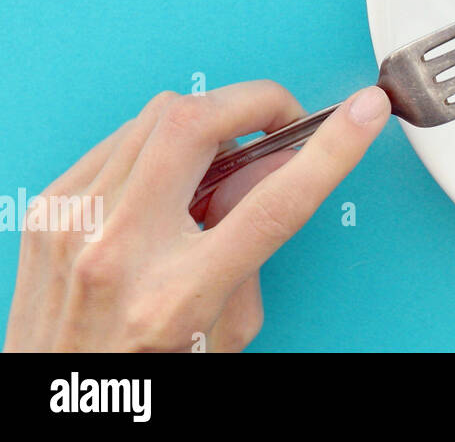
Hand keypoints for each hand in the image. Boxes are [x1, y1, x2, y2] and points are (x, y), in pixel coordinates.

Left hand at [3, 81, 389, 351]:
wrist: (51, 395)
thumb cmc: (141, 371)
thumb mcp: (224, 331)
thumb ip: (254, 244)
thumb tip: (274, 163)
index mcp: (176, 296)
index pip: (274, 203)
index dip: (332, 149)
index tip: (363, 114)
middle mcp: (120, 251)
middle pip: (196, 124)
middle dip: (255, 101)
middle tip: (280, 118)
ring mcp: (76, 223)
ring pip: (156, 116)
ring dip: (207, 123)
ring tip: (218, 164)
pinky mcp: (50, 207)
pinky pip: (120, 137)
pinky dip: (158, 143)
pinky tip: (168, 179)